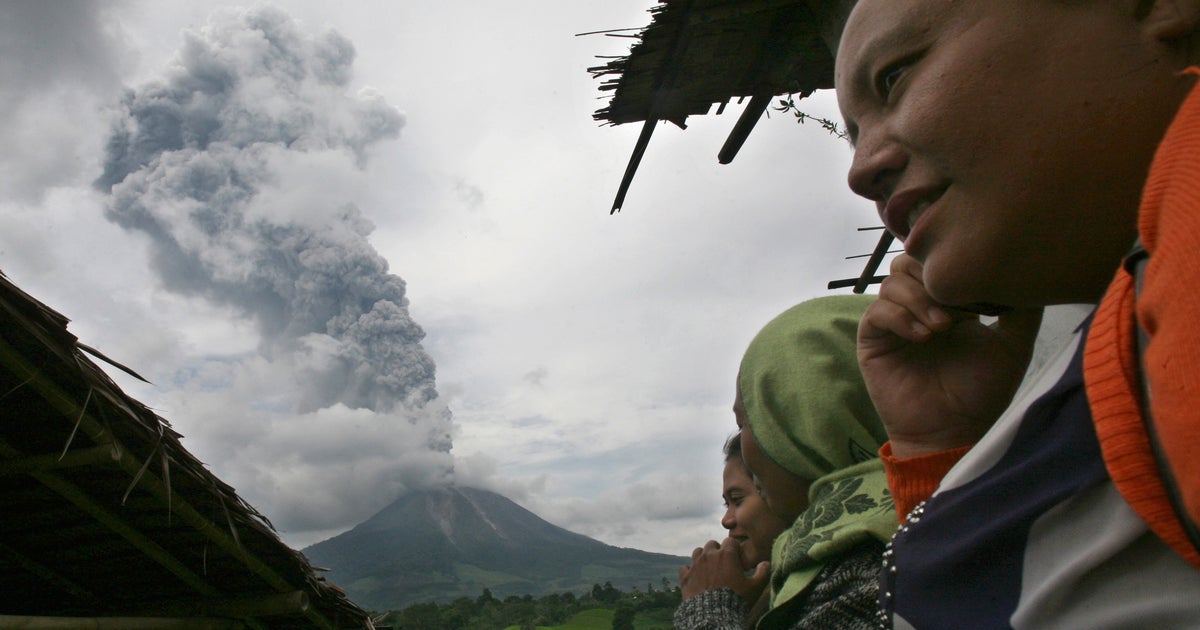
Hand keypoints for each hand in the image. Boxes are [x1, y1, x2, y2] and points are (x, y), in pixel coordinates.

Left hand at [678, 538, 769, 603]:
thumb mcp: (755, 587)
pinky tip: (695, 578)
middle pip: (712, 544)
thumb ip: (763, 573)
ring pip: (697, 552)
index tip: (736, 559)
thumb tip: (766, 563)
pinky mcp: (685, 576)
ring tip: (708, 568)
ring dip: (703, 557)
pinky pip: (684, 567)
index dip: (734, 549)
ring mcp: (696, 565)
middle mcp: (709, 555)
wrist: (714, 615)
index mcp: (727, 555)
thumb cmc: (737, 600)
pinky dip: (689, 571)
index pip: (730, 541)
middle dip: (717, 550)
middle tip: (722, 563)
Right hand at [858, 255, 1042, 457]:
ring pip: (892, 282)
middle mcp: (917, 306)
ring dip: (918, 299)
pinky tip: (923, 336)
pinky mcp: (872, 339)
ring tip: (942, 328)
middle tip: (957, 307)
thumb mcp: (1013, 346)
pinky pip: (876, 311)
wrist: (952, 431)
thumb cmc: (982, 393)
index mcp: (948, 301)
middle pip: (909, 261)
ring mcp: (893, 322)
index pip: (938, 260)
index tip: (977, 287)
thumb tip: (1033, 273)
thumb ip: (1023, 310)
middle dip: (932, 277)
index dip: (953, 265)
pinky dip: (900, 316)